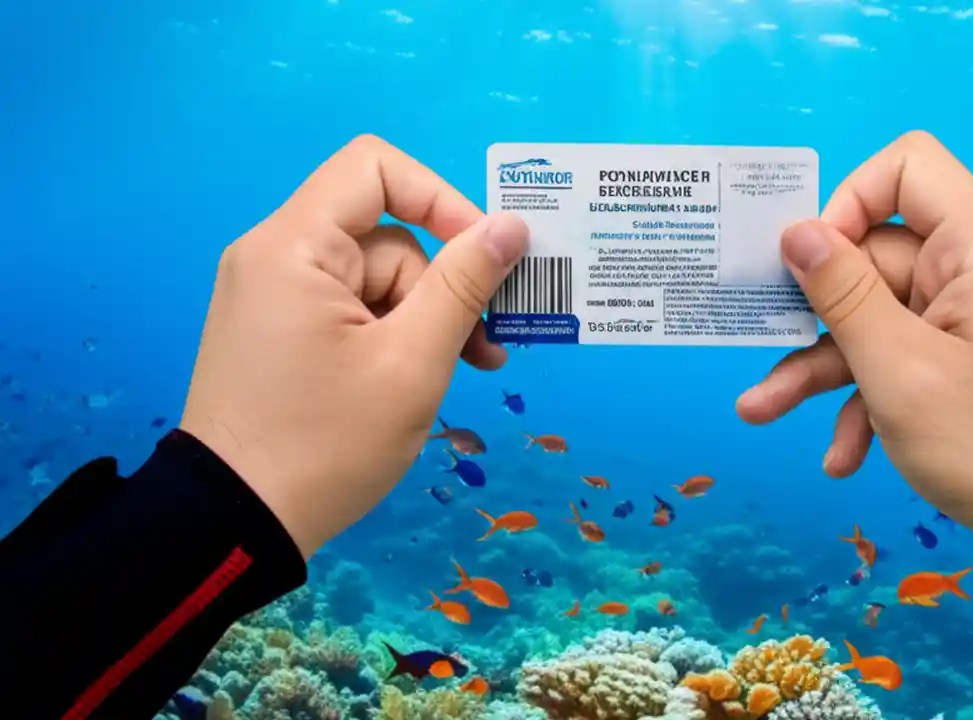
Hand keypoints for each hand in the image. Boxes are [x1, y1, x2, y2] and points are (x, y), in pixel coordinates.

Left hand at [180, 135, 527, 556]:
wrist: (235, 524)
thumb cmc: (326, 442)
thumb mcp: (411, 364)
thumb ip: (464, 286)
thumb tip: (512, 226)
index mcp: (293, 247)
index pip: (376, 168)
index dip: (441, 199)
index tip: (484, 254)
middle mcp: (275, 255)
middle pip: (385, 235)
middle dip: (442, 286)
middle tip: (485, 347)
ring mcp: (274, 295)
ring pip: (376, 279)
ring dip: (423, 320)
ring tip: (458, 374)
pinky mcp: (279, 331)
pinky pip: (351, 308)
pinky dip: (390, 335)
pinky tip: (418, 378)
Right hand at [737, 131, 972, 552]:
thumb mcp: (898, 370)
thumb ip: (841, 294)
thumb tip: (796, 230)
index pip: (908, 168)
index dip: (849, 202)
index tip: (813, 261)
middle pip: (874, 258)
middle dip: (814, 313)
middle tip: (759, 344)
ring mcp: (968, 319)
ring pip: (877, 318)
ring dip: (823, 367)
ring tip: (762, 412)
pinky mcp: (963, 360)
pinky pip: (901, 358)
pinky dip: (867, 400)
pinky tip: (842, 457)